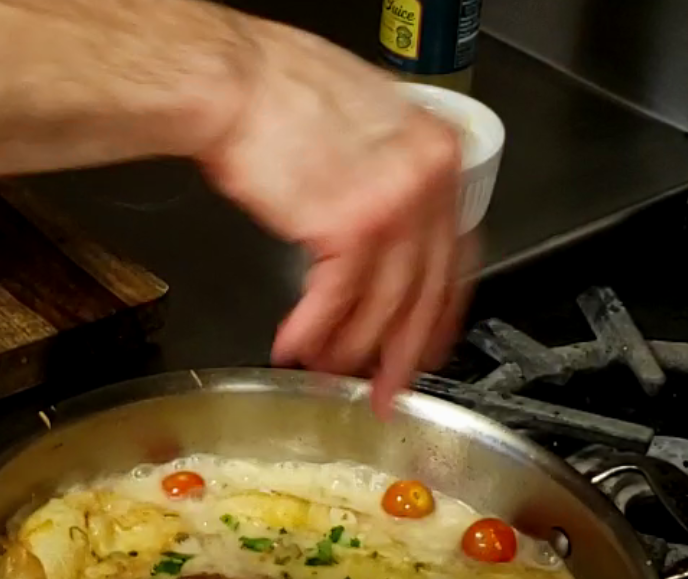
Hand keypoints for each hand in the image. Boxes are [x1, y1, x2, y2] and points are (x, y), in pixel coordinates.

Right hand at [196, 18, 472, 415]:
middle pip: (426, 291)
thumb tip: (382, 218)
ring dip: (351, 349)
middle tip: (388, 388)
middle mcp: (426, 182)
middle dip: (403, 352)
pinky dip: (313, 332)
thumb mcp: (364, 118)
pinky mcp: (347, 228)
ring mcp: (392, 207)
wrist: (233, 81)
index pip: (454, 253)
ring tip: (329, 374)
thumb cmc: (279, 89)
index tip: (427, 344)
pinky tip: (296, 349)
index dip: (438, 312)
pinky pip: (335, 301)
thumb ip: (386, 170)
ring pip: (384, 305)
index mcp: (437, 152)